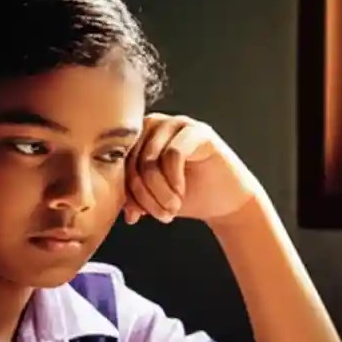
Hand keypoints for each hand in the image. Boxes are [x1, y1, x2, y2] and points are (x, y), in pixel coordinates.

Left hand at [123, 113, 261, 225]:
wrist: (225, 201)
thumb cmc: (188, 197)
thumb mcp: (151, 198)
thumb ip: (132, 196)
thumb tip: (120, 208)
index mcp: (137, 138)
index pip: (116, 162)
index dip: (124, 192)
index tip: (134, 216)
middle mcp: (155, 125)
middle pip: (132, 160)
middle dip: (143, 195)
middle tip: (160, 215)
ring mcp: (177, 124)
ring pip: (151, 158)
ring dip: (159, 191)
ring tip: (171, 209)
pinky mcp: (199, 131)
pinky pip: (174, 153)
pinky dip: (174, 179)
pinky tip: (181, 193)